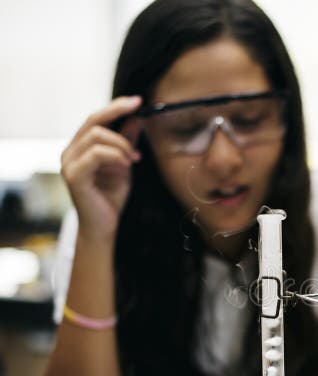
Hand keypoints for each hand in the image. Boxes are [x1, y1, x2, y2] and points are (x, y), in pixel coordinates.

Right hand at [60, 96, 142, 241]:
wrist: (104, 225)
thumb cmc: (111, 197)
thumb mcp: (125, 164)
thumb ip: (127, 142)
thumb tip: (136, 118)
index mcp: (80, 146)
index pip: (95, 118)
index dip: (116, 106)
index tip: (138, 101)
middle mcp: (70, 151)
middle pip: (94, 120)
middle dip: (119, 115)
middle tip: (141, 116)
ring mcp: (69, 162)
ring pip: (97, 136)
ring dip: (122, 144)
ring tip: (134, 159)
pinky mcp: (73, 175)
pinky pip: (96, 153)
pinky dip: (116, 155)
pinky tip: (127, 165)